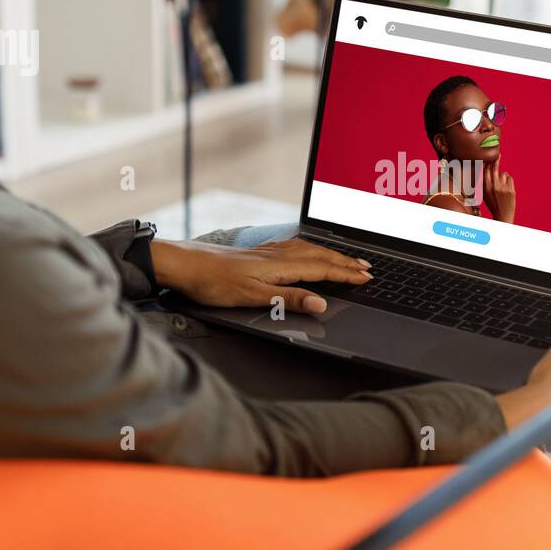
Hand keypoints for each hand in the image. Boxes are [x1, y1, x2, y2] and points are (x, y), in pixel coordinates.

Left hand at [151, 237, 370, 314]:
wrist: (184, 264)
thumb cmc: (213, 282)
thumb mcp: (253, 297)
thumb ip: (289, 300)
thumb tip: (320, 303)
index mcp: (280, 266)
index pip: (322, 268)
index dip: (345, 274)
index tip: (366, 277)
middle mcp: (277, 255)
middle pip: (320, 255)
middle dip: (345, 261)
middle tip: (366, 267)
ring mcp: (267, 251)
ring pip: (308, 249)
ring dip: (330, 254)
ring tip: (345, 258)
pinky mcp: (257, 252)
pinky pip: (294, 246)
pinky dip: (311, 248)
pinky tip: (308, 249)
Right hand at [482, 155, 515, 223]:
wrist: (503, 215)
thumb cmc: (493, 204)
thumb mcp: (485, 194)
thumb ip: (485, 183)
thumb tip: (487, 170)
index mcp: (485, 188)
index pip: (486, 171)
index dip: (488, 164)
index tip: (489, 159)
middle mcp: (493, 187)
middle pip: (494, 168)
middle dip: (496, 161)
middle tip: (498, 154)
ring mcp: (503, 188)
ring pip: (503, 173)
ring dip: (503, 176)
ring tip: (502, 184)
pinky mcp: (511, 190)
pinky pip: (510, 178)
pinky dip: (509, 180)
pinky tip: (507, 187)